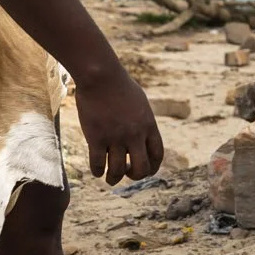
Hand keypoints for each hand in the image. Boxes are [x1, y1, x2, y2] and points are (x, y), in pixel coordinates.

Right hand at [75, 66, 163, 184]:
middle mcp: (135, 134)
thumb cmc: (119, 86)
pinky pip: (98, 164)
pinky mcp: (97, 137)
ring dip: (114, 179)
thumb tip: (144, 137)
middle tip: (126, 173)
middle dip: (135, 176)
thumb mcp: (140, 103)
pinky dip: (98, 171)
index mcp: (148, 126)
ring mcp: (116, 137)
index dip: (152, 168)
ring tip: (110, 178)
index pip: (157, 156)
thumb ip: (144, 122)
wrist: (100, 75)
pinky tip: (97, 170)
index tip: (143, 169)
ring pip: (118, 171)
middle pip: (141, 169)